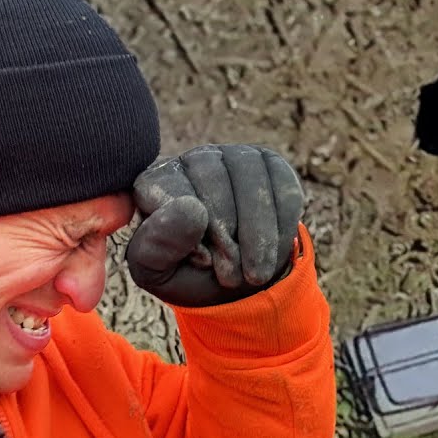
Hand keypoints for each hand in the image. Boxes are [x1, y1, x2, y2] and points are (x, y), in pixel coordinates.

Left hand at [126, 144, 304, 307]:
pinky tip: (274, 249)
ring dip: (257, 233)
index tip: (203, 262)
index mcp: (155, 181)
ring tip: (255, 273)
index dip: (192, 231)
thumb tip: (192, 208)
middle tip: (232, 276)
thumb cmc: (188, 273)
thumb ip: (159, 243)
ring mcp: (234, 158)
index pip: (172, 191)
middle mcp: (194, 161)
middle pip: (213, 179)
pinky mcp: (270, 164)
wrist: (236, 280)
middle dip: (227, 234)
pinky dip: (282, 225)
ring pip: (250, 179)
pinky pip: (283, 185)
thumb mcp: (159, 272)